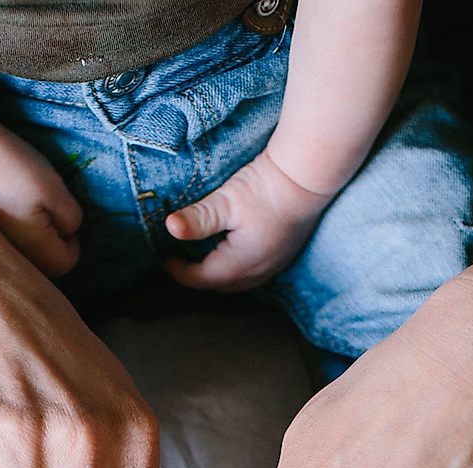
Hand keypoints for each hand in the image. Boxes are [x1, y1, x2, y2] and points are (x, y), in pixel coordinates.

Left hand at [163, 149, 331, 290]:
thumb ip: (198, 219)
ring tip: (200, 257)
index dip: (179, 272)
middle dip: (196, 276)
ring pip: (236, 282)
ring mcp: (274, 266)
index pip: (201, 279)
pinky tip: (228, 252)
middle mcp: (258, 272)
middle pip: (219, 285)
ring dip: (216, 274)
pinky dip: (234, 269)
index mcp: (241, 263)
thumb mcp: (227, 201)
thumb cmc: (267, 186)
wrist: (308, 176)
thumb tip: (170, 227)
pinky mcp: (283, 256)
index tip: (164, 259)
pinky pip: (252, 274)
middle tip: (178, 260)